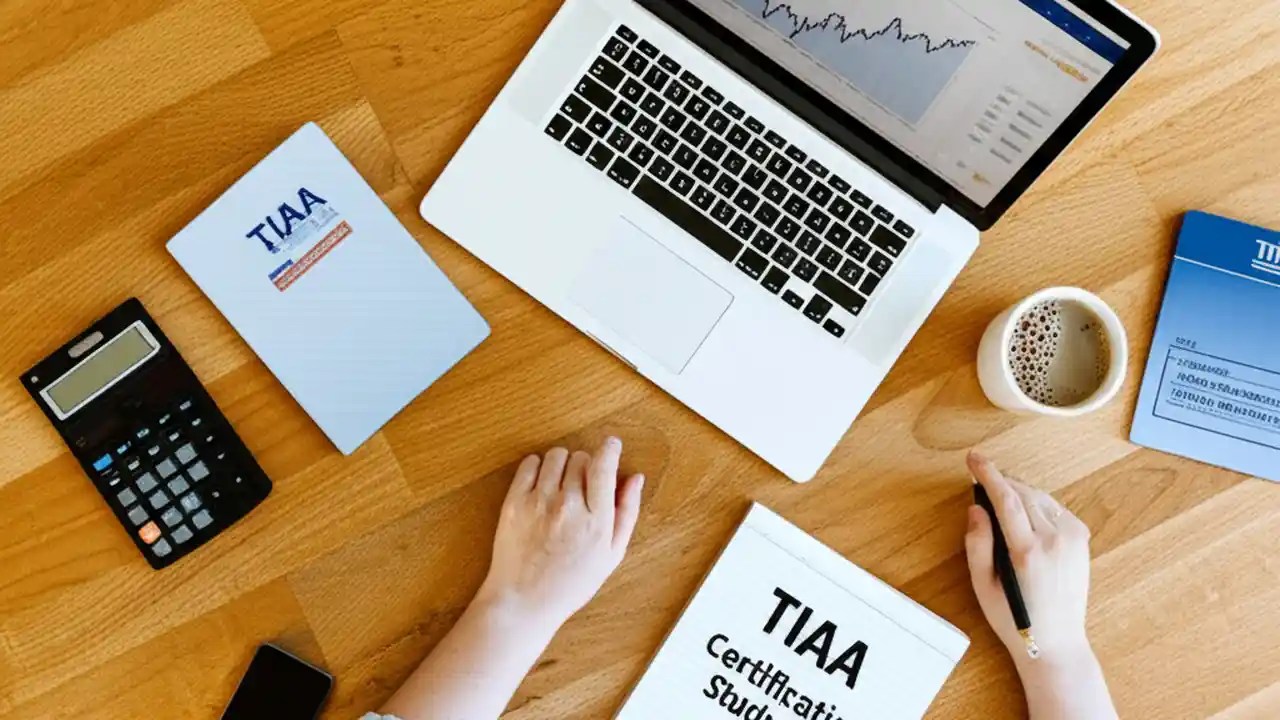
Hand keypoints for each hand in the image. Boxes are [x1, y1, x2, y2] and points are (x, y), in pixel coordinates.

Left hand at [476, 437, 644, 626]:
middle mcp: (568, 506)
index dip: (610, 449)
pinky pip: (530, 464)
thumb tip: (635, 477)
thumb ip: (626, 512)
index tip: (611, 444)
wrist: (523, 601)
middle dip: (585, 464)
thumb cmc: (570, 583)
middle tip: (582, 484)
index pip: (605, 466)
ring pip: (556, 456)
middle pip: (581, 458)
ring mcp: (539, 502)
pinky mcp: (514, 502)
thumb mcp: (611, 555)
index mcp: (596, 520)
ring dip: (563, 463)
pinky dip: (538, 466)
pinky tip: (542, 484)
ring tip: (561, 483)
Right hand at [964, 452, 1116, 719]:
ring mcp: (1073, 539)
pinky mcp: (1081, 539)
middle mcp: (1055, 541)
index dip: (989, 474)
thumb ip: (977, 544)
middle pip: (1024, 493)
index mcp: (1028, 552)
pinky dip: (1037, 503)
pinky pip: (1054, 508)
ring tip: (1000, 497)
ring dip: (1019, 491)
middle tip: (981, 480)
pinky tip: (1025, 514)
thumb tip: (976, 508)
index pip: (1007, 500)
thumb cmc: (1015, 620)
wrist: (1058, 642)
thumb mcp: (983, 587)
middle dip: (1001, 481)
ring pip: (1041, 497)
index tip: (974, 458)